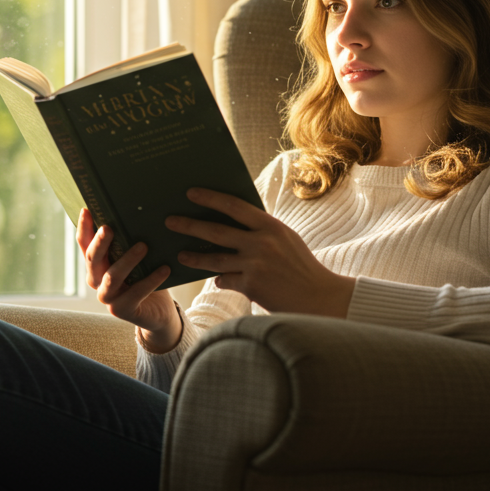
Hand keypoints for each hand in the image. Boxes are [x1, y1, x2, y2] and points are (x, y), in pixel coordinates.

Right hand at [76, 208, 182, 351]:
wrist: (158, 310)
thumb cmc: (145, 276)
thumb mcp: (136, 257)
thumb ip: (129, 241)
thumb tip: (136, 211)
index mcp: (96, 264)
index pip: (84, 244)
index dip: (84, 228)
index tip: (86, 210)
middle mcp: (96, 280)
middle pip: (93, 259)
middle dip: (100, 243)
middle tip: (108, 228)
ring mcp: (107, 297)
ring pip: (112, 277)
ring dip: (127, 260)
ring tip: (143, 246)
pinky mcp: (122, 310)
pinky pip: (136, 293)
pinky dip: (151, 280)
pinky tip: (164, 269)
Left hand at [166, 188, 355, 317]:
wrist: (319, 298)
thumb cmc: (301, 267)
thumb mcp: (286, 240)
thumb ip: (261, 232)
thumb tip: (231, 225)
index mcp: (271, 226)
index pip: (234, 206)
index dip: (210, 198)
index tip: (190, 193)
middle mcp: (261, 243)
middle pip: (216, 231)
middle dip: (190, 225)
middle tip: (170, 221)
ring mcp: (255, 265)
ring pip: (214, 259)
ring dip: (194, 257)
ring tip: (180, 254)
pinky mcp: (251, 286)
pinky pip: (225, 280)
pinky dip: (221, 279)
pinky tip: (218, 279)